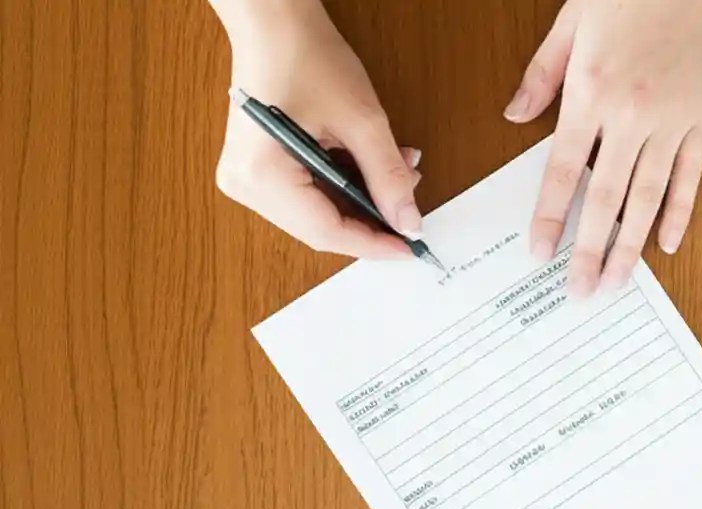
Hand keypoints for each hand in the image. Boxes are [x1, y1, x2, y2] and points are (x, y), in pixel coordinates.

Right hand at [211, 0, 420, 258]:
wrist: (273, 21)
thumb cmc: (307, 55)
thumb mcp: (361, 120)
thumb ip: (388, 177)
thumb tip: (408, 222)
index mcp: (262, 176)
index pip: (326, 232)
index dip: (373, 243)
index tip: (410, 247)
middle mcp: (244, 184)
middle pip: (319, 227)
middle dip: (370, 219)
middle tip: (411, 206)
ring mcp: (245, 178)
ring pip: (316, 213)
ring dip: (361, 200)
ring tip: (399, 172)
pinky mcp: (255, 168)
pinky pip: (305, 194)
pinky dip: (342, 186)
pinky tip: (371, 166)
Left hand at [505, 0, 701, 294]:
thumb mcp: (572, 21)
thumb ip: (542, 75)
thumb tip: (515, 117)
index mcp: (590, 93)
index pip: (564, 172)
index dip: (550, 217)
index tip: (539, 254)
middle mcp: (630, 116)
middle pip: (606, 199)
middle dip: (589, 252)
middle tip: (580, 293)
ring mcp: (673, 121)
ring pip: (648, 198)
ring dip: (630, 247)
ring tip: (617, 283)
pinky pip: (690, 177)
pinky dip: (679, 213)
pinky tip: (666, 244)